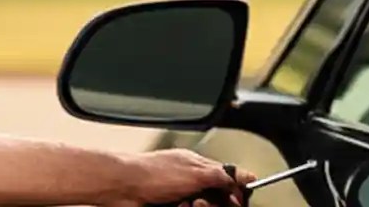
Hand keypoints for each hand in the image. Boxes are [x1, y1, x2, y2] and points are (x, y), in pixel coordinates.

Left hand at [101, 149, 255, 206]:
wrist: (121, 187)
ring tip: (186, 206)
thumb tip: (247, 175)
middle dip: (214, 204)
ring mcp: (177, 195)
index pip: (226, 179)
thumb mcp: (195, 173)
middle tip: (201, 204)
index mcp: (197, 165)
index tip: (235, 202)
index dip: (234, 192)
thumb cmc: (152, 174)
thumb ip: (222, 175)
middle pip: (215, 198)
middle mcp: (189, 180)